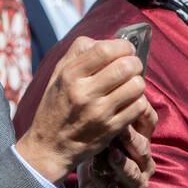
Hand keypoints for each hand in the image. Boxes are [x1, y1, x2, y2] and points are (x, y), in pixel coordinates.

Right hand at [16, 35, 147, 184]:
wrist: (49, 146)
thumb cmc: (55, 107)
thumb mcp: (57, 76)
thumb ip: (78, 53)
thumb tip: (107, 41)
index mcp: (69, 75)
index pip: (105, 49)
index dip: (123, 46)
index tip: (126, 50)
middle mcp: (83, 92)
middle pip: (126, 66)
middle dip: (135, 63)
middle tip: (132, 68)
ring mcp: (98, 112)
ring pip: (136, 86)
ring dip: (138, 83)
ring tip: (130, 86)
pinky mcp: (110, 129)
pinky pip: (138, 107)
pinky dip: (138, 102)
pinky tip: (129, 103)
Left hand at [77, 111, 154, 187]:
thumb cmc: (96, 165)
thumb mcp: (97, 141)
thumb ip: (102, 124)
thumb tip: (97, 99)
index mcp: (139, 139)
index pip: (146, 120)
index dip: (135, 112)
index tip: (117, 105)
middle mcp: (144, 157)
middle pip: (142, 142)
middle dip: (128, 134)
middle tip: (115, 128)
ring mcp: (141, 175)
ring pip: (136, 164)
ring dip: (122, 158)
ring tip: (111, 153)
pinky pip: (126, 183)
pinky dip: (111, 177)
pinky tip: (97, 171)